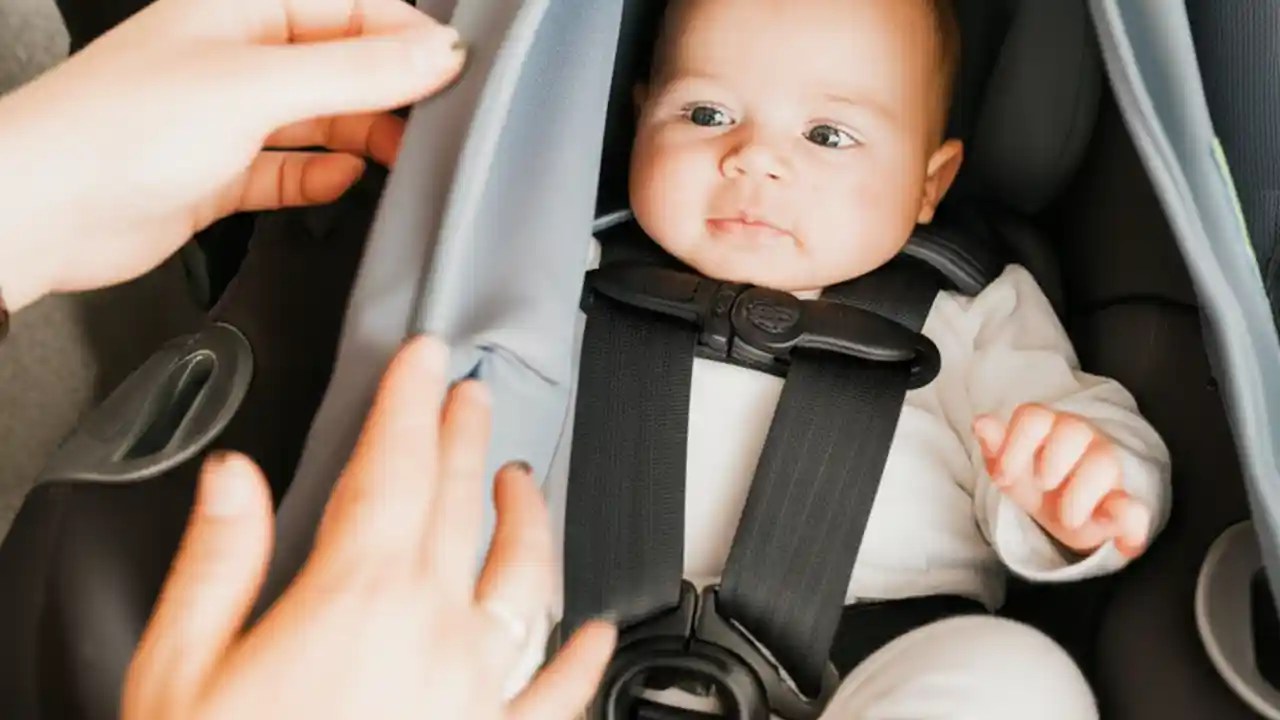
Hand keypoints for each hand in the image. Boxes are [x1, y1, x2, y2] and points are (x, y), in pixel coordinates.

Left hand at [0, 0, 465, 311]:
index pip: (351, 8)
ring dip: (361, 139)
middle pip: (341, 67)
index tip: (453, 73)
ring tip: (398, 160)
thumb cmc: (119, 128)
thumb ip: (358, 72)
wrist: (43, 210)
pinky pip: (291, 170)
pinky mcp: (219, 172)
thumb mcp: (260, 85)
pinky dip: (320, 178)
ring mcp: (227, 116)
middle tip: (431, 127)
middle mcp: (236, 57)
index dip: (406, 37)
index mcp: (242, 8)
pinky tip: (341, 183)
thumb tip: (435, 53)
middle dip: (389, 95)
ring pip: (321, 120)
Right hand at [123, 336, 614, 719]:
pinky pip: (557, 694)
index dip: (408, 403)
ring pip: (525, 581)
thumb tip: (234, 481)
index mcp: (357, 602)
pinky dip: (581, 658)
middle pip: (457, 508)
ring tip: (526, 482)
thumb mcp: (180, 671)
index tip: (423, 358)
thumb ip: (217, 565)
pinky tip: (595, 634)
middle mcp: (433, 636)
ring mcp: (478, 694)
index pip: (394, 469)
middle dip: (462, 439)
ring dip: (528, 522)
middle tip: (468, 394)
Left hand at [973, 404, 1151, 558]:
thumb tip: (981, 423)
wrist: (1067, 512)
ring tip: (1068, 518)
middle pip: (1072, 430)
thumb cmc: (1036, 480)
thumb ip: (995, 448)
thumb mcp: (1010, 468)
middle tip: (1042, 486)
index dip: (1015, 444)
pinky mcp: (1125, 503)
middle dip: (1051, 460)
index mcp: (1049, 427)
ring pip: (1104, 462)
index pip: (1033, 416)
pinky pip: (1136, 510)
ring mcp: (1106, 467)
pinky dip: (1132, 527)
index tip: (1004, 478)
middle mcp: (1082, 438)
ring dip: (1081, 492)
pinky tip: (1123, 545)